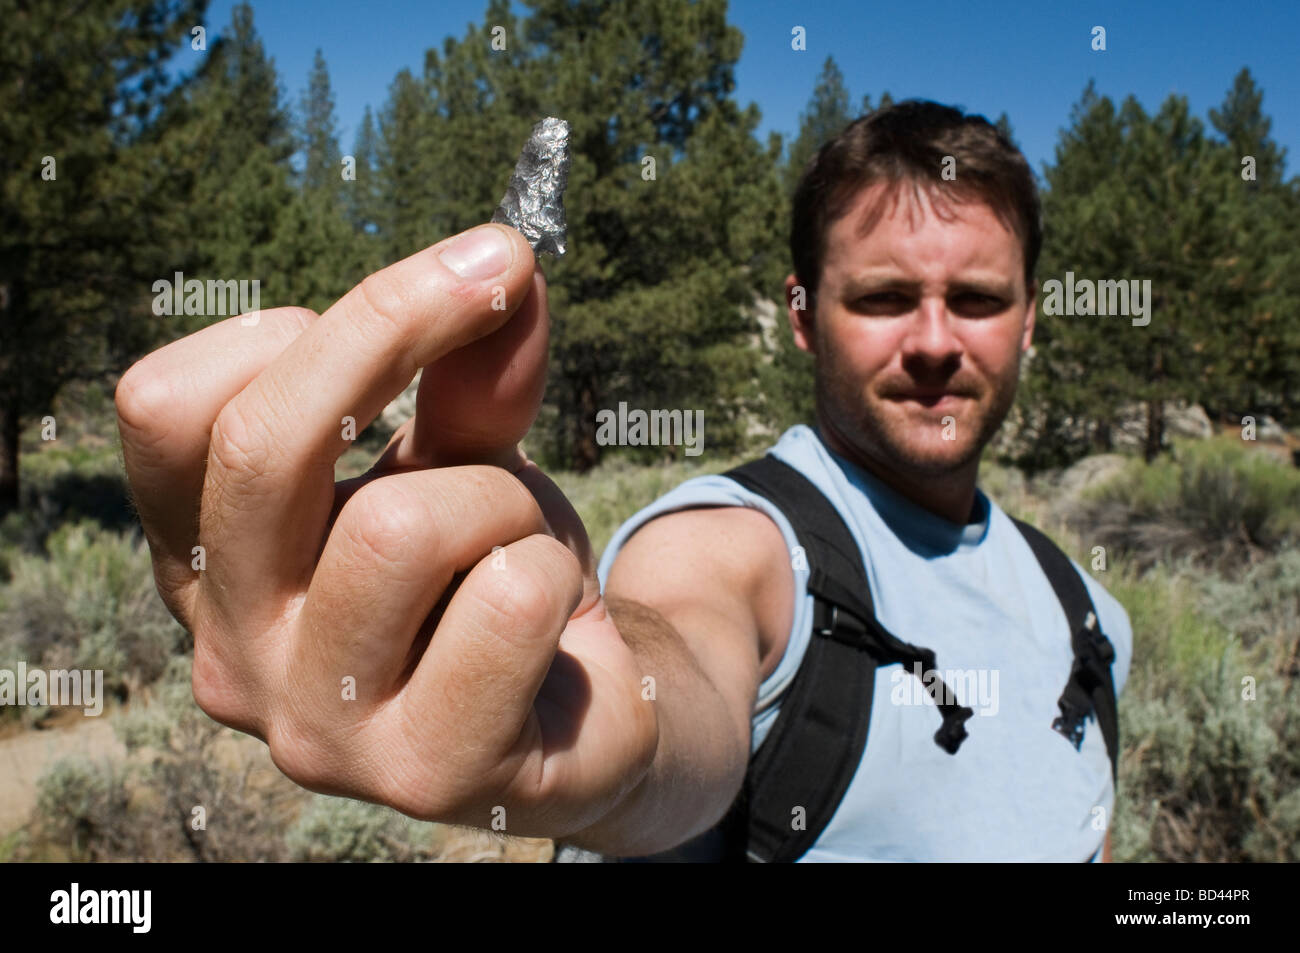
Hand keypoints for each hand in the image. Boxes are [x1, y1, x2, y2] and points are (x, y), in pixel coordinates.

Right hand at [116, 224, 656, 838]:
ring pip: (400, 527)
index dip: (305, 322)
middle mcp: (231, 651)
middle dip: (394, 329)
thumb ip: (469, 369)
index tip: (432, 294)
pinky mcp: (424, 775)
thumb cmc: (491, 574)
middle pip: (257, 446)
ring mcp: (318, 730)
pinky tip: (547, 630)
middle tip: (497, 280)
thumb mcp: (468, 453)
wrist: (583, 710)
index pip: (169, 407)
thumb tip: (500, 261)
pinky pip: (506, 602)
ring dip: (500, 503)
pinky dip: (553, 577)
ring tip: (514, 551)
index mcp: (206, 560)